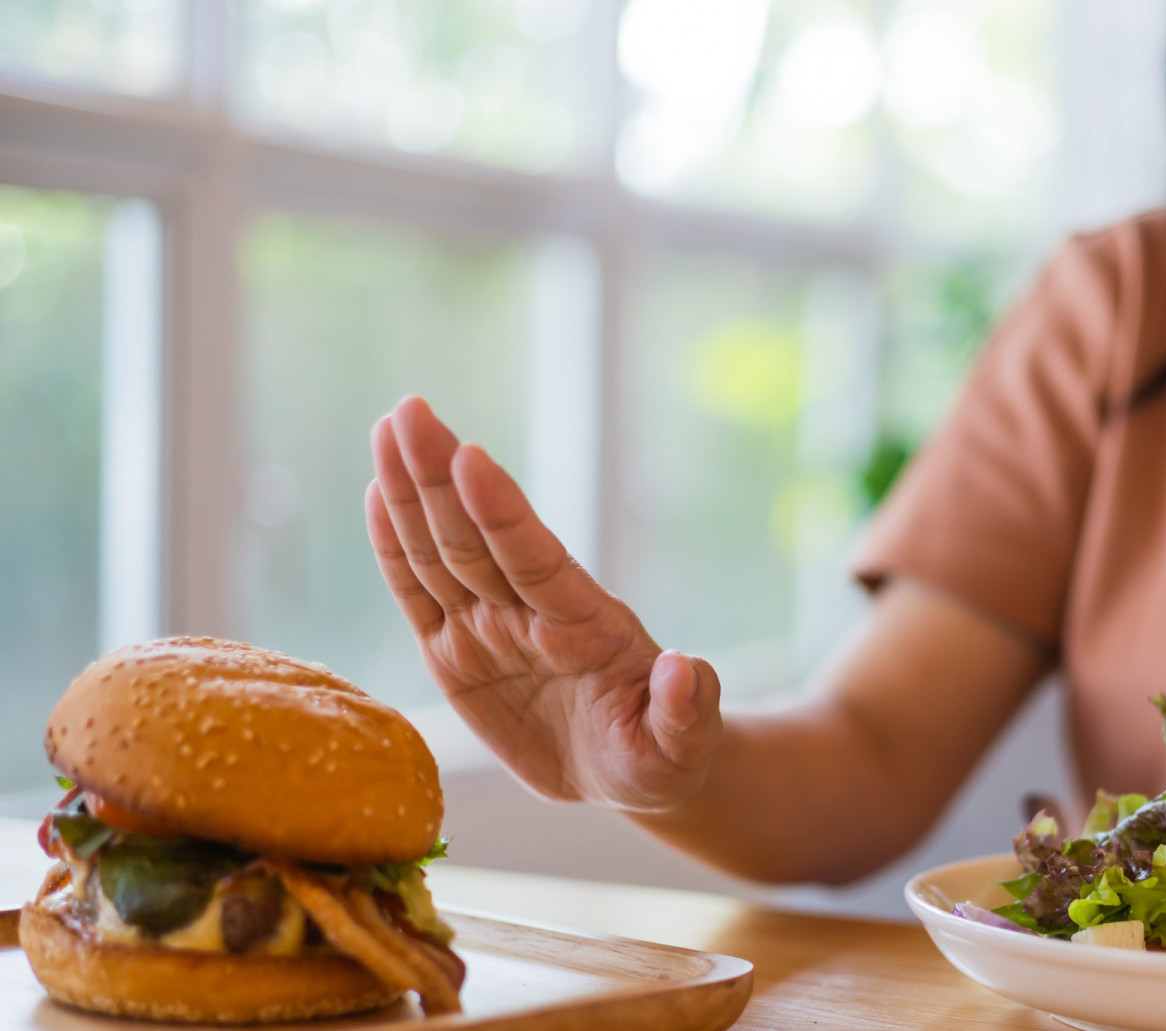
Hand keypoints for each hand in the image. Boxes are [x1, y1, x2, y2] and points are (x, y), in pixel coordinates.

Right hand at [364, 396, 721, 810]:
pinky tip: (377, 494)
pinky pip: (420, 594)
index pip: (538, 563)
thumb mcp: (684, 745)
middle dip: (440, 477)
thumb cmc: (663, 753)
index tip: (472, 457)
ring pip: (442, 553)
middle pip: (478, 539)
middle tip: (410, 412)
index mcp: (586, 628)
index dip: (503, 514)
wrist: (632, 768)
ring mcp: (492, 628)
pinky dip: (395, 548)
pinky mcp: (458, 653)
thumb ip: (687, 710)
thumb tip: (685, 670)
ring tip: (389, 429)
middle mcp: (533, 614)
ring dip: (411, 493)